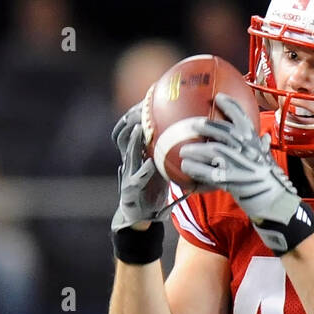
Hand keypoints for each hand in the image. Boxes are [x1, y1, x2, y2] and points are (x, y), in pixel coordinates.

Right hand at [110, 103, 170, 232]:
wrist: (140, 215)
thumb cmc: (152, 189)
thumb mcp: (159, 167)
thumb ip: (167, 152)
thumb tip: (190, 138)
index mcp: (136, 152)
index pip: (130, 127)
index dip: (135, 113)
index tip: (144, 98)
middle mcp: (129, 160)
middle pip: (123, 135)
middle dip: (129, 121)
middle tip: (139, 108)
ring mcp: (128, 173)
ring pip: (127, 152)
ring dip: (133, 141)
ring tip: (139, 130)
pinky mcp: (130, 189)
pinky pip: (136, 177)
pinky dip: (143, 170)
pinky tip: (150, 163)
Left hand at [179, 95, 307, 253]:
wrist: (275, 201)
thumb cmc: (270, 180)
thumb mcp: (267, 159)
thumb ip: (262, 147)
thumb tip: (264, 138)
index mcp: (254, 142)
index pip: (242, 118)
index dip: (230, 106)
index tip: (218, 97)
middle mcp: (246, 150)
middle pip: (222, 132)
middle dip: (205, 126)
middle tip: (191, 125)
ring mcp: (238, 164)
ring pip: (212, 150)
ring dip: (195, 150)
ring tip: (184, 151)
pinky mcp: (231, 180)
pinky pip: (208, 173)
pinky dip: (196, 169)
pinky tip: (186, 167)